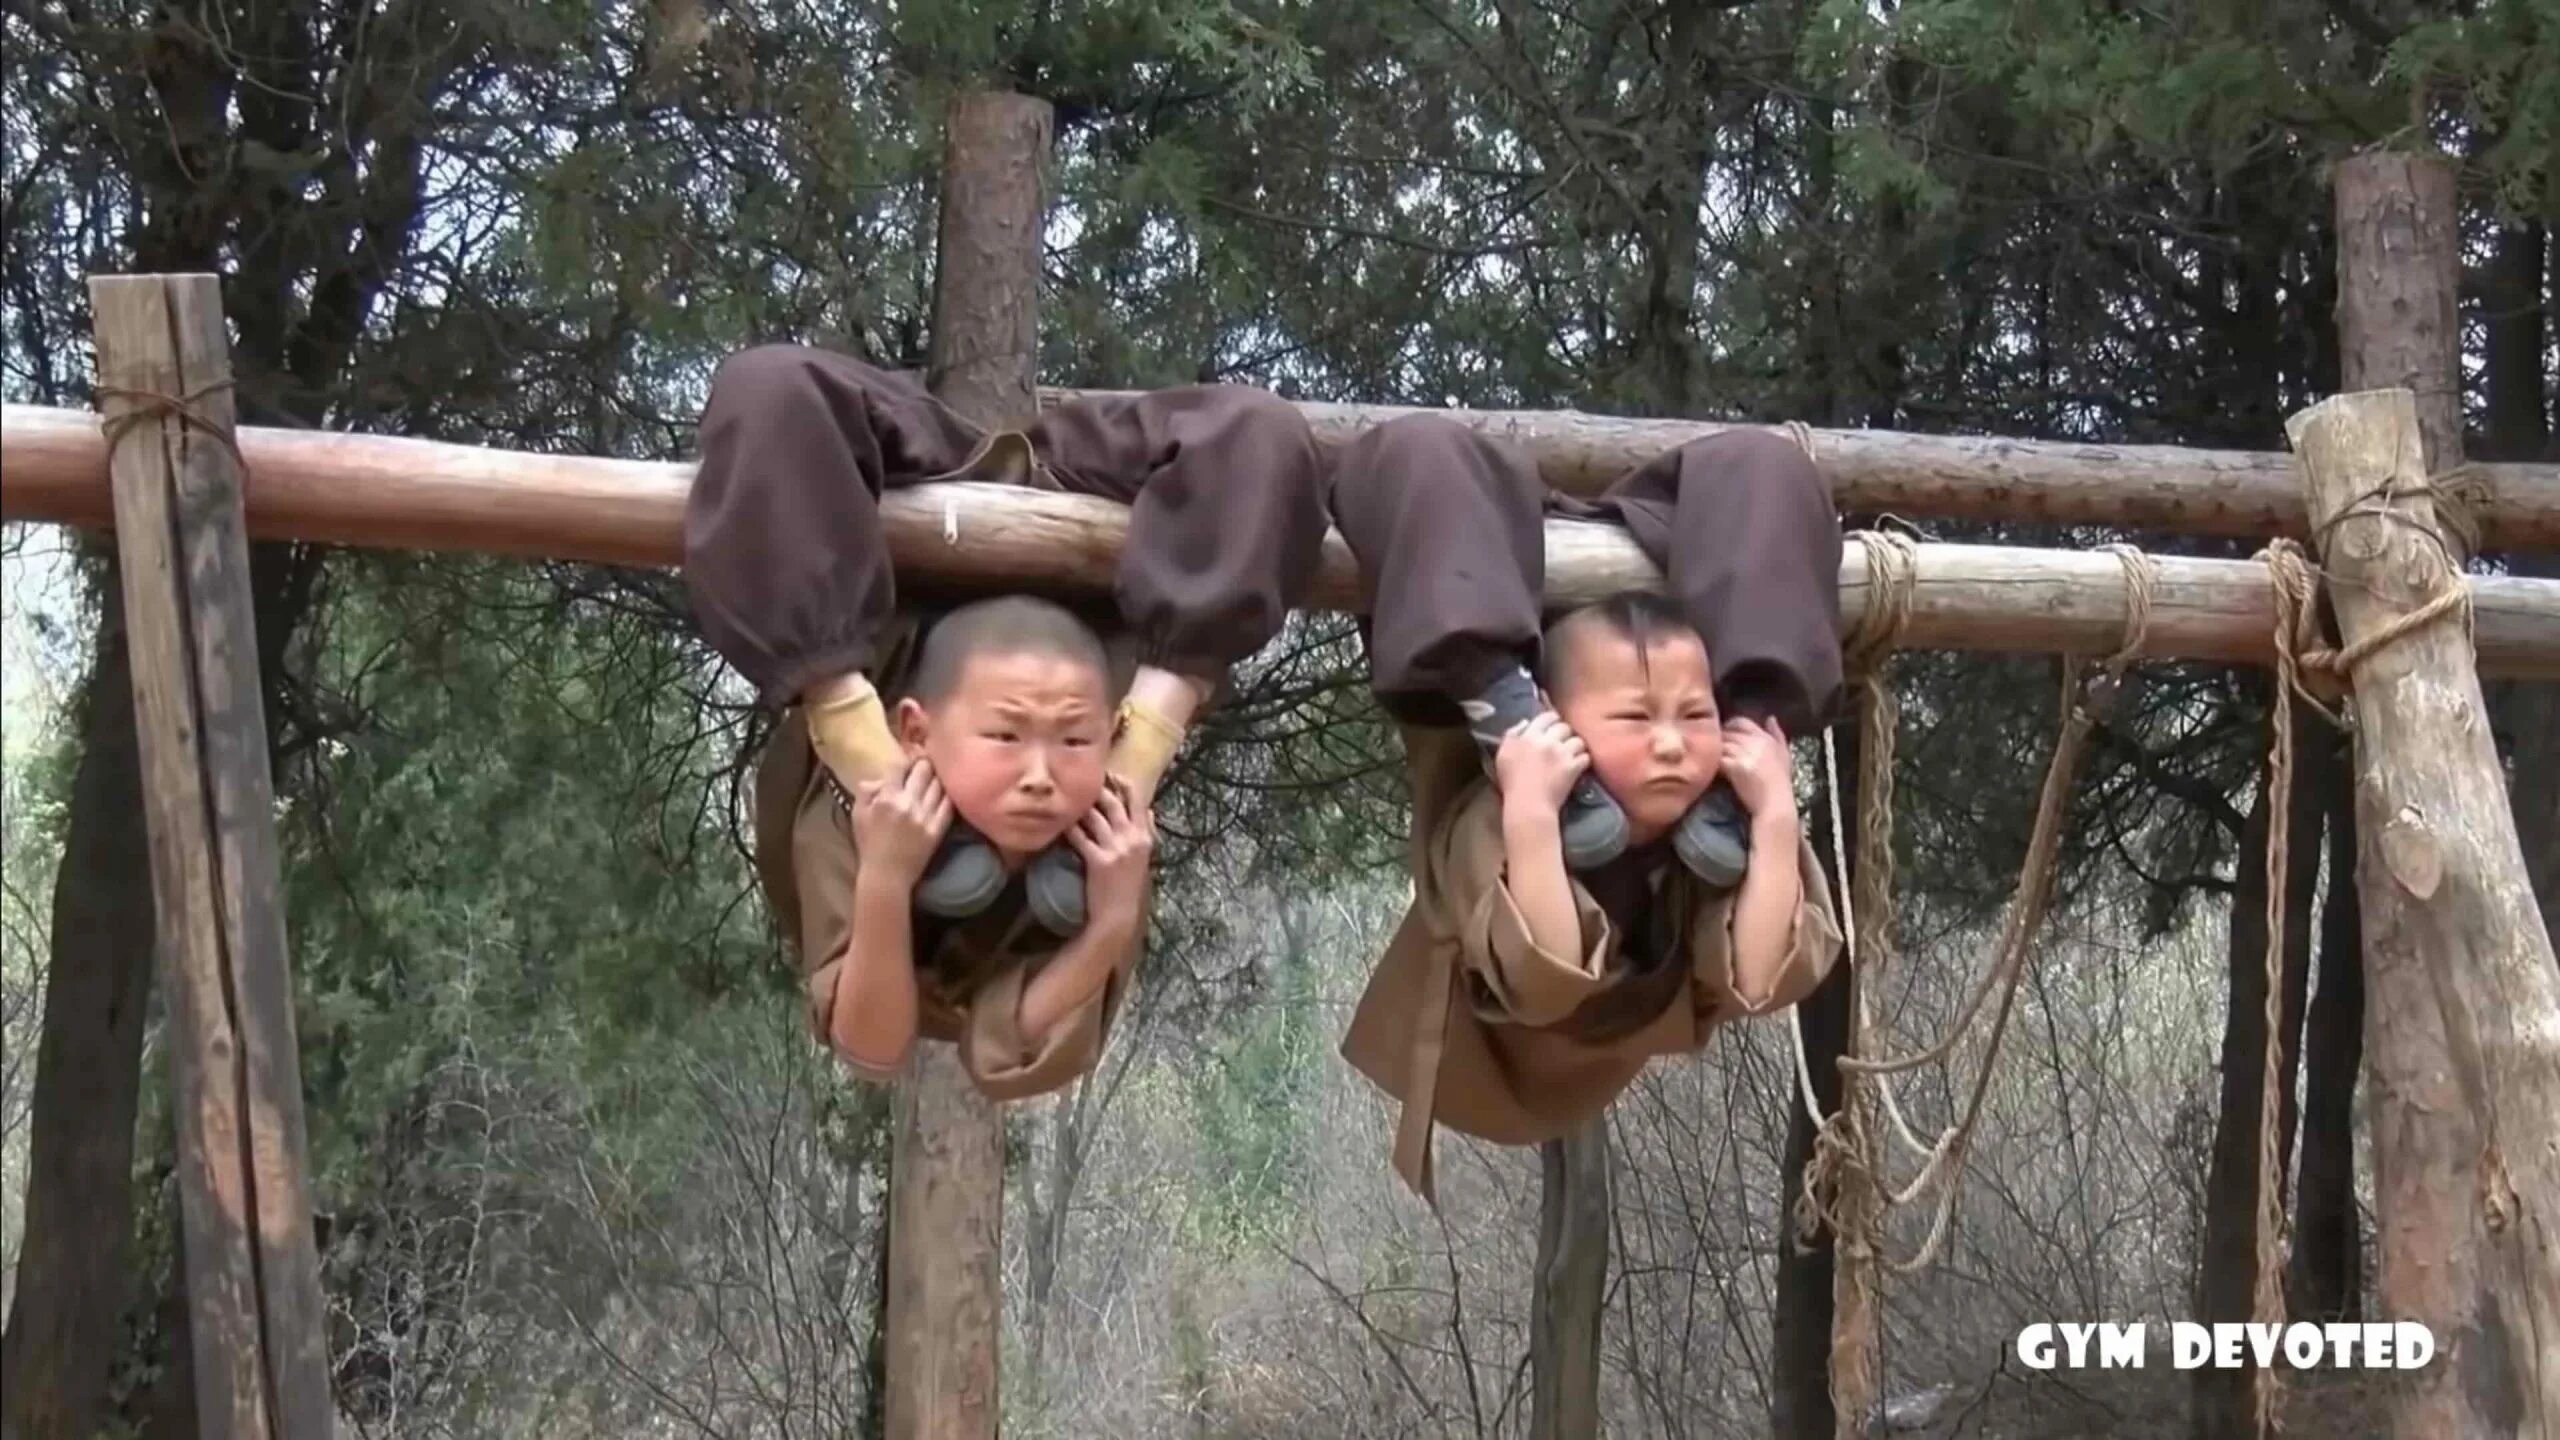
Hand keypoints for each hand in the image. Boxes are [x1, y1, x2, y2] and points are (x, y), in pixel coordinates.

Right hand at [850, 758, 952, 886]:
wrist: (887, 875)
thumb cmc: (869, 845)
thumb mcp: (858, 815)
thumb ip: (866, 792)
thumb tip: (879, 778)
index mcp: (886, 798)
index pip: (898, 766)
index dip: (904, 759)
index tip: (907, 761)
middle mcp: (907, 803)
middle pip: (923, 770)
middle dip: (924, 764)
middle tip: (926, 765)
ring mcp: (925, 816)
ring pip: (939, 785)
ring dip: (937, 778)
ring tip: (937, 778)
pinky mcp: (938, 829)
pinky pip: (949, 805)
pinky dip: (948, 796)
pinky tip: (946, 794)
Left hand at [1066, 779, 1154, 925]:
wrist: (1119, 916)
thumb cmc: (1129, 886)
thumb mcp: (1145, 856)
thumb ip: (1148, 831)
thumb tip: (1149, 809)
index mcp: (1144, 836)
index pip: (1137, 800)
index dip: (1122, 783)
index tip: (1109, 773)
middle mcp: (1132, 839)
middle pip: (1113, 803)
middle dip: (1097, 789)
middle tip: (1081, 780)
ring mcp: (1115, 849)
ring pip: (1095, 817)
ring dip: (1080, 806)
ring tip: (1065, 796)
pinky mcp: (1098, 861)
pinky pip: (1080, 837)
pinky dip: (1069, 828)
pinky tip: (1058, 822)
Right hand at [1495, 710, 1590, 812]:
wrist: (1528, 804)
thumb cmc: (1512, 782)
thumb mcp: (1503, 755)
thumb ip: (1511, 735)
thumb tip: (1525, 723)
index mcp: (1529, 736)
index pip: (1546, 717)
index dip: (1551, 719)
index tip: (1552, 725)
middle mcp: (1547, 741)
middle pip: (1564, 727)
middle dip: (1565, 733)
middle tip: (1562, 741)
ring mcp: (1562, 754)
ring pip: (1578, 740)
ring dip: (1576, 746)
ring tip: (1572, 753)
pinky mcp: (1573, 767)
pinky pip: (1585, 757)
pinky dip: (1583, 761)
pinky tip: (1578, 765)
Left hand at [1719, 717, 1795, 820]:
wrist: (1775, 804)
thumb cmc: (1780, 782)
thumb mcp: (1785, 755)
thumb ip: (1778, 735)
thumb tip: (1770, 718)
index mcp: (1766, 738)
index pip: (1741, 721)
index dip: (1729, 726)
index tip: (1725, 734)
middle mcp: (1755, 743)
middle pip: (1728, 733)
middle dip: (1720, 739)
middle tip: (1715, 748)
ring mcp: (1745, 754)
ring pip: (1721, 744)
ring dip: (1714, 750)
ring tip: (1711, 757)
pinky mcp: (1735, 767)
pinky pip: (1718, 758)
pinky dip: (1714, 762)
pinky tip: (1713, 768)